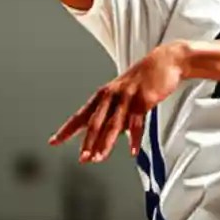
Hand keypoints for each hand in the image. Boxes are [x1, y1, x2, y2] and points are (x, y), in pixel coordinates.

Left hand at [49, 42, 188, 163]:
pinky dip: (134, 138)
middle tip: (82, 159)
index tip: (54, 141)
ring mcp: (127, 97)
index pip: (81, 115)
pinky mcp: (143, 99)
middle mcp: (112, 95)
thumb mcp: (124, 96)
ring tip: (99, 158)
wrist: (166, 61)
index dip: (67, 130)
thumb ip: (116, 115)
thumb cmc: (144, 79)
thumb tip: (111, 136)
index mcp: (104, 95)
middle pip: (95, 122)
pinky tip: (133, 150)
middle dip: (87, 142)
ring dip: (106, 143)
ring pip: (113, 124)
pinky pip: (137, 122)